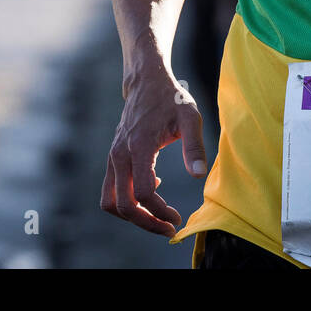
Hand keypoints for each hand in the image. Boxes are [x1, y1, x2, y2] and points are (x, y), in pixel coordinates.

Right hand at [100, 69, 207, 236]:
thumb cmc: (171, 98)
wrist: (146, 81)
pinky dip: (127, 201)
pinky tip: (152, 189)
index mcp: (138, 146)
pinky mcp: (113, 157)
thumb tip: (199, 175)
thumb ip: (194, 146)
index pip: (143, 193)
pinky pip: (112, 190)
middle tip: (168, 229)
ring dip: (133, 216)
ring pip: (111, 201)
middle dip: (146, 223)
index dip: (160, 212)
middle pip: (123, 205)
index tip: (178, 218)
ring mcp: (113, 157)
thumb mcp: (190, 116)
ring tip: (158, 217)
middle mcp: (120, 154)